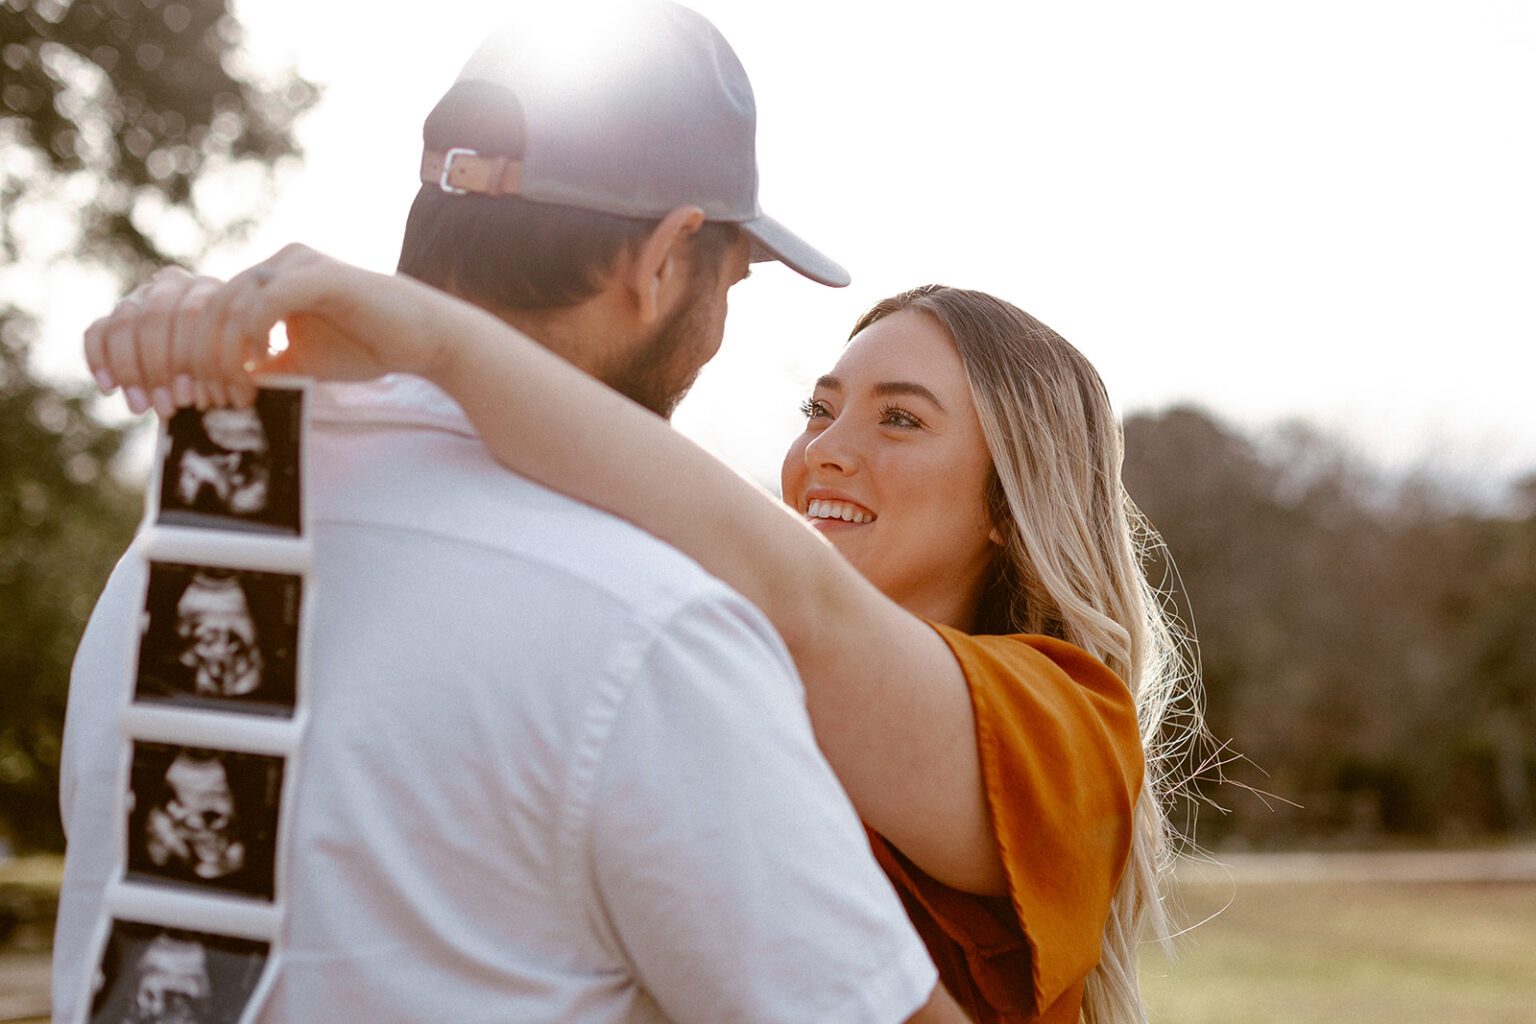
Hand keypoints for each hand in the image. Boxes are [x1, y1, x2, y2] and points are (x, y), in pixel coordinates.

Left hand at [85, 244, 457, 412]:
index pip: (206, 311)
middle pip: (208, 307)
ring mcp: (297, 265)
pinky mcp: (320, 275)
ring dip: (224, 354)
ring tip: (235, 391)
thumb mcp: (297, 364)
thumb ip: (260, 368)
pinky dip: (254, 332)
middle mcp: (276, 265)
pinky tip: (259, 363)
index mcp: (266, 282)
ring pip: (231, 303)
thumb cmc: (365, 347)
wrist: (422, 340)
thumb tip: (217, 390)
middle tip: (209, 400)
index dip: (191, 356)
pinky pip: (268, 298)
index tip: (199, 398)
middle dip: (200, 360)